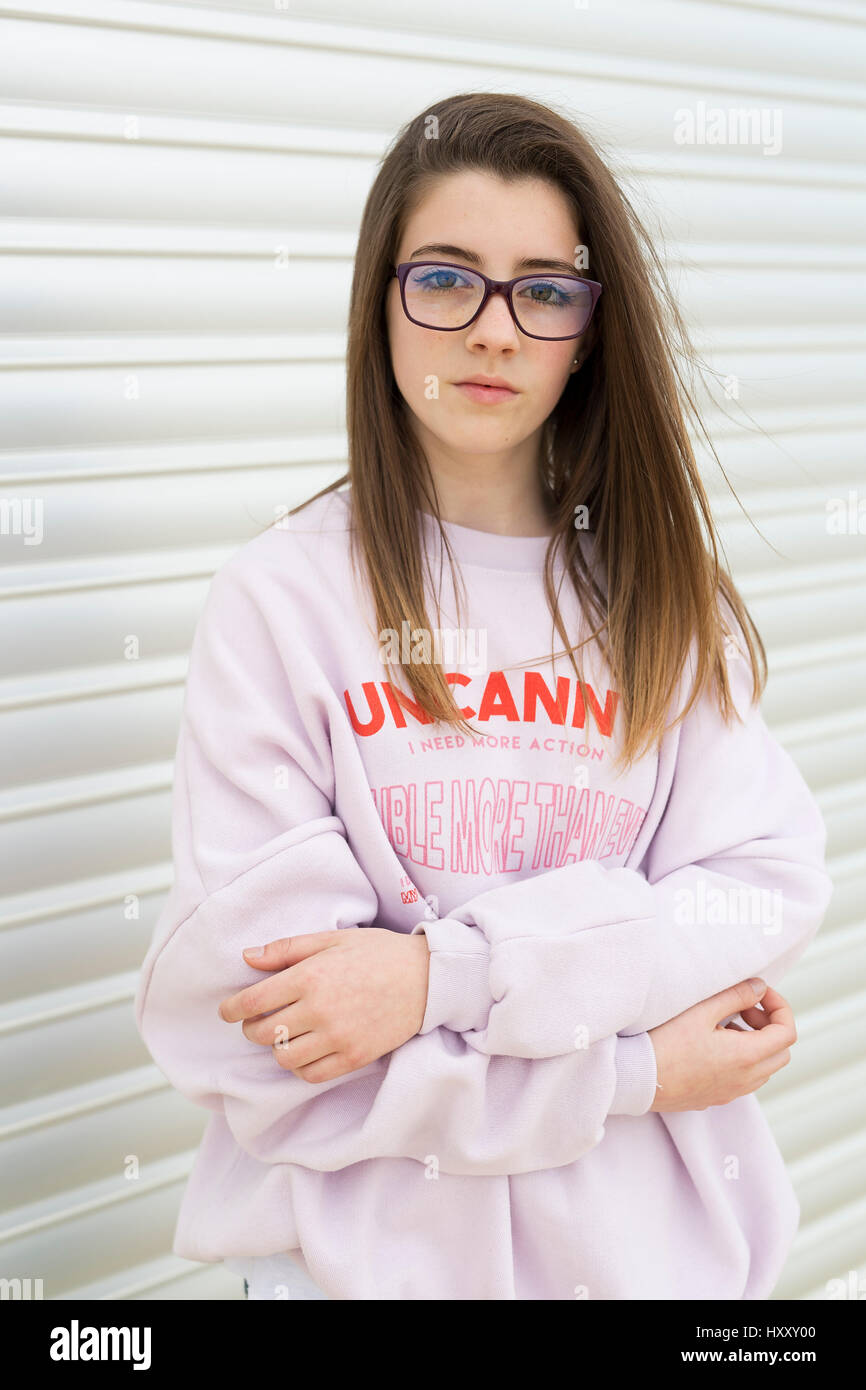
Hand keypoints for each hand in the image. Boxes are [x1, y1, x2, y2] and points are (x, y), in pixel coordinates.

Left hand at [217, 929, 430, 1083]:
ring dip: (276, 1047)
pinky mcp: (354, 1057)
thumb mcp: (332, 939)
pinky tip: (304, 1050)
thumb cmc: (378, 952)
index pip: (253, 1001)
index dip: (232, 1009)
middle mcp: (320, 1010)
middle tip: (258, 1019)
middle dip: (252, 1027)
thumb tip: (247, 958)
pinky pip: (311, 1074)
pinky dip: (299, 1066)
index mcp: (310, 977)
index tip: (227, 1011)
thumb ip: (287, 949)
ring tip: (284, 1034)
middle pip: (263, 1032)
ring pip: (283, 1057)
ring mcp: (338, 1038)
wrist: (427, 978)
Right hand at [648, 979, 795, 1111]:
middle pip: (781, 1052)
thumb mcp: (701, 1010)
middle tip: (742, 1008)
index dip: (779, 1007)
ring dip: (756, 1043)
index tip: (757, 994)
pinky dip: (742, 1059)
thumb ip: (735, 996)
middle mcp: (745, 1079)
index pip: (787, 1033)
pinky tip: (711, 1044)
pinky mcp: (716, 1098)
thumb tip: (759, 987)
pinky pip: (745, 1079)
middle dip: (769, 1025)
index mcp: (746, 1056)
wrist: (635, 1078)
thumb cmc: (664, 1043)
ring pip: (764, 1068)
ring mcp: (731, 1092)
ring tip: (724, 1024)